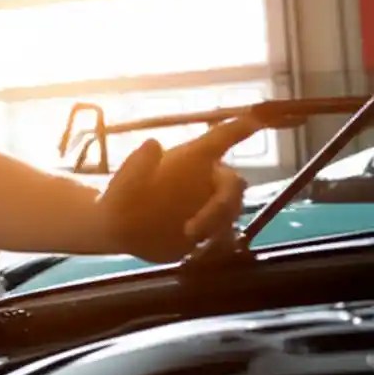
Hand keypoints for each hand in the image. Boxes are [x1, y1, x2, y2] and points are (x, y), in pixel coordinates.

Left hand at [98, 116, 265, 262]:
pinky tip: (199, 255)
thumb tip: (153, 144)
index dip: (240, 128)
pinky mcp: (210, 231)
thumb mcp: (124, 182)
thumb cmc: (122, 194)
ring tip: (190, 242)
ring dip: (217, 228)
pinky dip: (216, 247)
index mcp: (191, 159)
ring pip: (232, 214)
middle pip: (233, 186)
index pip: (220, 139)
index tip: (258, 118)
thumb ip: (138, 165)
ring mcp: (211, 206)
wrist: (117, 227)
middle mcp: (207, 180)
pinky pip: (224, 238)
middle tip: (193, 228)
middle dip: (222, 205)